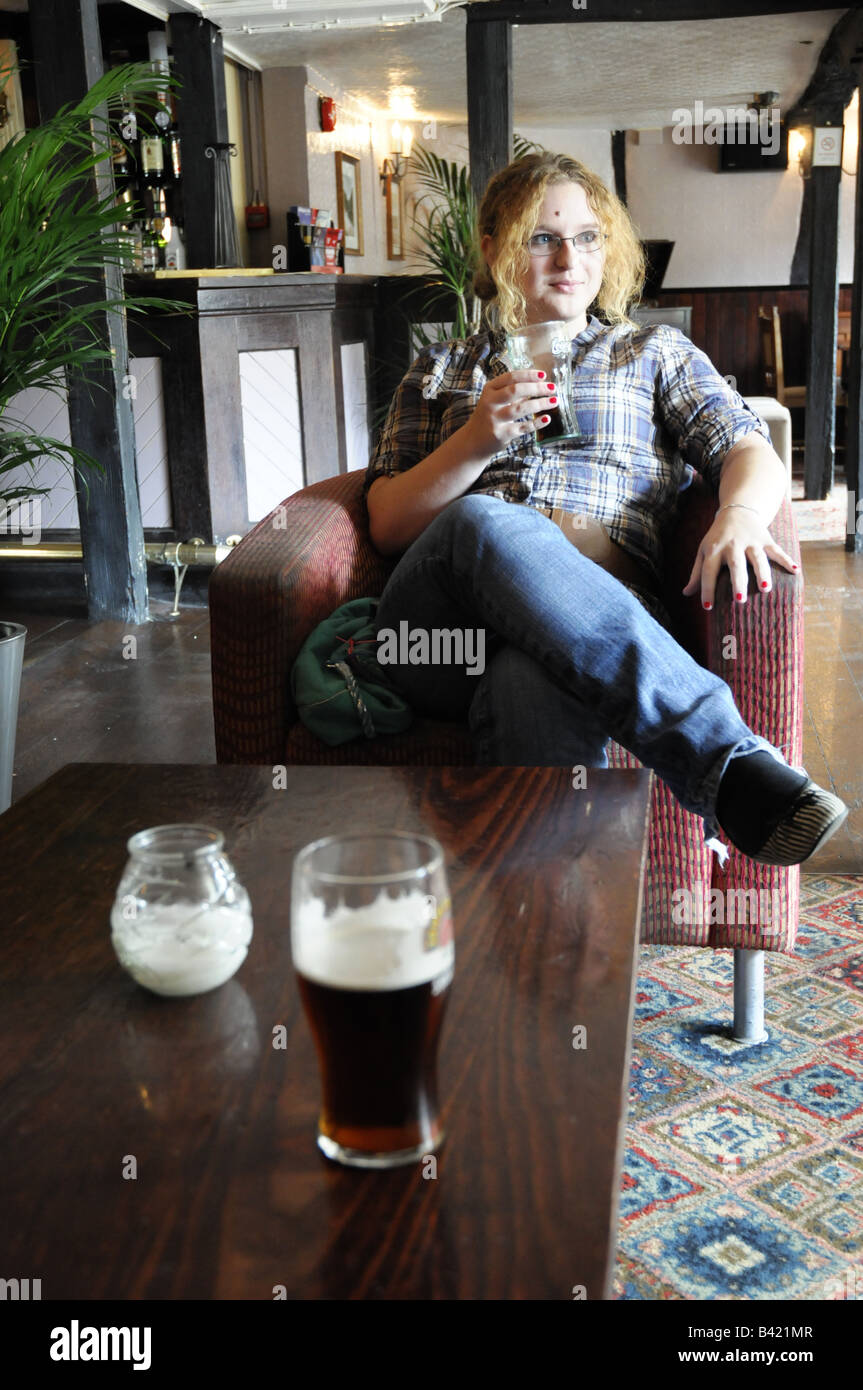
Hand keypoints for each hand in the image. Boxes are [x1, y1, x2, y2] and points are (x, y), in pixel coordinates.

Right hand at [460, 369, 553, 458]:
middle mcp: (490, 403)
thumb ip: (513, 392)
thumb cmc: (489, 417)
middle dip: (537, 388)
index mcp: (489, 389)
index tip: (544, 375)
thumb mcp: (496, 401)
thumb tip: (539, 384)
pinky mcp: (501, 434)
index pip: (511, 377)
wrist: (473, 442)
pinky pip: (522, 427)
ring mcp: (494, 419)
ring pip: (520, 409)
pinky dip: (536, 423)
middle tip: (553, 388)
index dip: (528, 375)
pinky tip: (546, 419)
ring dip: (540, 404)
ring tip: (554, 401)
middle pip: (516, 391)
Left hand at [682, 506, 797, 609]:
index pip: (708, 572)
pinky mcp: (765, 539)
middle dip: (738, 582)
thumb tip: (686, 594)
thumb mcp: (703, 552)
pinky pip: (777, 550)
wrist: (736, 511)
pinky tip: (795, 571)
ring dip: (762, 573)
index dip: (707, 589)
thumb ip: (696, 573)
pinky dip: (787, 560)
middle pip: (735, 565)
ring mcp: (750, 541)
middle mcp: (732, 545)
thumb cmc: (717, 538)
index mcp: (713, 550)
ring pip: (757, 558)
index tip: (708, 607)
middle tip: (739, 600)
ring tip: (765, 589)